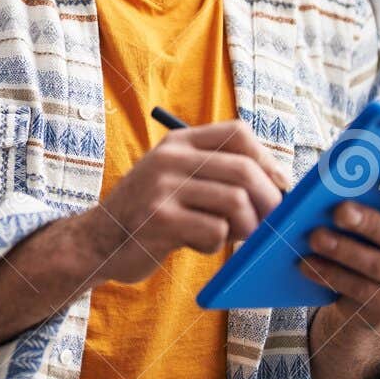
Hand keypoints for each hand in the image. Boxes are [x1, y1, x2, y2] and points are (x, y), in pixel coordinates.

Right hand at [68, 119, 290, 285]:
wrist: (97, 241)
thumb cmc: (150, 213)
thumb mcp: (177, 178)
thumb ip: (218, 173)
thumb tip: (282, 185)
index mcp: (178, 142)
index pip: (238, 133)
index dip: (268, 160)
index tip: (278, 187)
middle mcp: (169, 158)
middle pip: (244, 170)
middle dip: (269, 201)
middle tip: (270, 223)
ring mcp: (162, 187)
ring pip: (235, 202)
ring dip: (245, 228)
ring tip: (232, 237)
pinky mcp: (159, 220)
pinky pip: (214, 231)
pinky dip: (216, 245)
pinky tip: (195, 244)